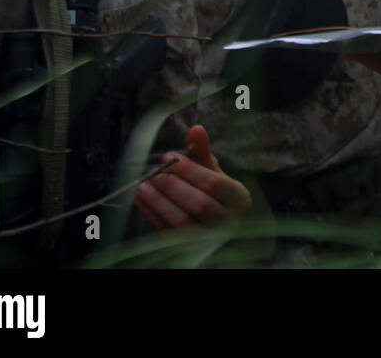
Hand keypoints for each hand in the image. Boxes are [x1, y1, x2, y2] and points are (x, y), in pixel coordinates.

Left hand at [133, 125, 251, 230]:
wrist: (215, 224)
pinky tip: (141, 199)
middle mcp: (228, 222)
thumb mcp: (212, 170)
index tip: (169, 156)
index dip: (190, 170)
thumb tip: (196, 129)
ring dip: (159, 202)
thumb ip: (202, 151)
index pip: (214, 184)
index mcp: (239, 199)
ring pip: (182, 222)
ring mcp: (209, 239)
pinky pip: (168, 233)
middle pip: (200, 204)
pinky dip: (152, 215)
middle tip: (155, 173)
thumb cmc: (213, 192)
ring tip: (142, 185)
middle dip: (173, 187)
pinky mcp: (188, 250)